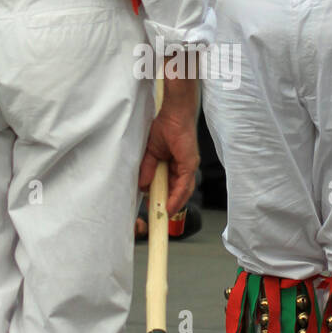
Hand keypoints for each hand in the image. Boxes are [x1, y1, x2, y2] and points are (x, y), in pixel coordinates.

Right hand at [137, 81, 199, 216]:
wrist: (174, 114)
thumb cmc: (164, 128)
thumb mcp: (150, 153)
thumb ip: (147, 169)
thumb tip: (142, 185)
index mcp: (175, 165)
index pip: (171, 187)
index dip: (163, 199)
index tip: (154, 210)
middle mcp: (184, 168)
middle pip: (178, 192)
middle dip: (168, 206)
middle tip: (157, 218)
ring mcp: (189, 166)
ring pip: (183, 192)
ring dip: (172, 205)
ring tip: (162, 217)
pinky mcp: (190, 164)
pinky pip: (184, 185)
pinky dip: (177, 197)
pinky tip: (169, 206)